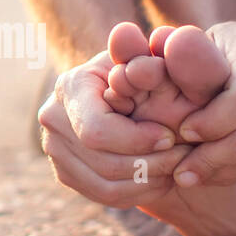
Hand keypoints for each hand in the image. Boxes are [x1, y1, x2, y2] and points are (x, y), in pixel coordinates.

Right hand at [38, 50, 191, 208]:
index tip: (170, 137)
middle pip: (103, 162)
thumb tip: (131, 40)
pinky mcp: (66, 174)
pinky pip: (104, 196)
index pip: (97, 130)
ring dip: (148, 182)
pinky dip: (139, 192)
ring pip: (105, 185)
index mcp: (69, 86)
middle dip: (149, 163)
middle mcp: (52, 119)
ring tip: (177, 168)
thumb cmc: (141, 71)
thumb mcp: (146, 60)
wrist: (124, 90)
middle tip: (183, 157)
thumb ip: (145, 56)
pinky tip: (162, 178)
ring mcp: (55, 150)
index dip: (137, 140)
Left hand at [171, 22, 235, 186]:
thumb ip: (179, 58)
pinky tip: (212, 172)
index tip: (183, 131)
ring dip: (220, 171)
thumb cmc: (228, 46)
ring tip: (189, 176)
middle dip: (211, 159)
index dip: (211, 122)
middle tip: (180, 171)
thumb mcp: (203, 40)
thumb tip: (139, 71)